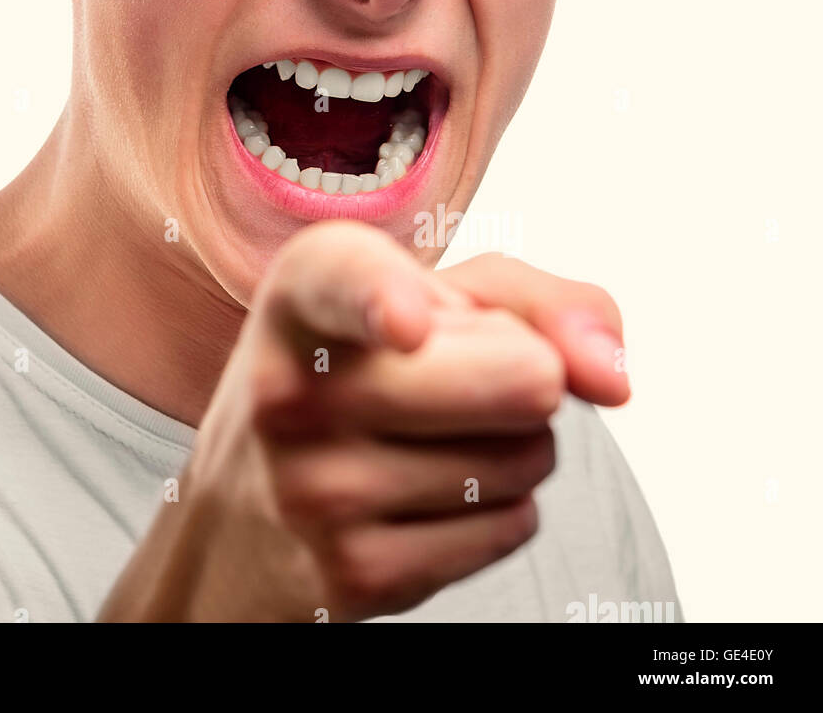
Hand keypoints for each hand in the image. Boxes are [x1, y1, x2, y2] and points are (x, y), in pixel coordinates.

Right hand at [98, 223, 626, 621]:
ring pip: (527, 456)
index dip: (383, 297)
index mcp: (302, 294)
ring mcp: (316, 490)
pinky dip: (495, 507)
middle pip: (522, 378)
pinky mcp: (356, 574)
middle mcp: (292, 388)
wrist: (243, 509)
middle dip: (529, 375)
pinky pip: (513, 525)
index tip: (410, 322)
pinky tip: (422, 495)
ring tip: (426, 436)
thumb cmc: (357, 374)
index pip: (339, 280)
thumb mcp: (421, 299)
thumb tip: (612, 375)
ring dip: (510, 444)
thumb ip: (533, 300)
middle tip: (455, 376)